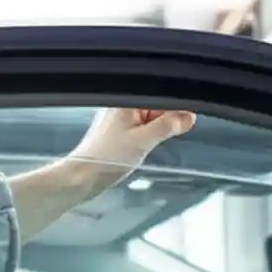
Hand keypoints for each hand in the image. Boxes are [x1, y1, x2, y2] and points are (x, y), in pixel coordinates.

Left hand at [69, 107, 196, 176]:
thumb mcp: (144, 140)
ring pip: (150, 120)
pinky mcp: (118, 130)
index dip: (176, 109)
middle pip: (157, 106)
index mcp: (127, 100)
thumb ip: (168, 126)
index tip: (184, 122)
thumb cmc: (105, 157)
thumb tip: (188, 117)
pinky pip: (140, 129)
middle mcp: (122, 105)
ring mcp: (119, 117)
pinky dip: (145, 139)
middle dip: (164, 123)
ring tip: (140, 146)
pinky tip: (137, 149)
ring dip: (154, 133)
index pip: (161, 95)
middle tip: (155, 139)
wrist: (83, 176)